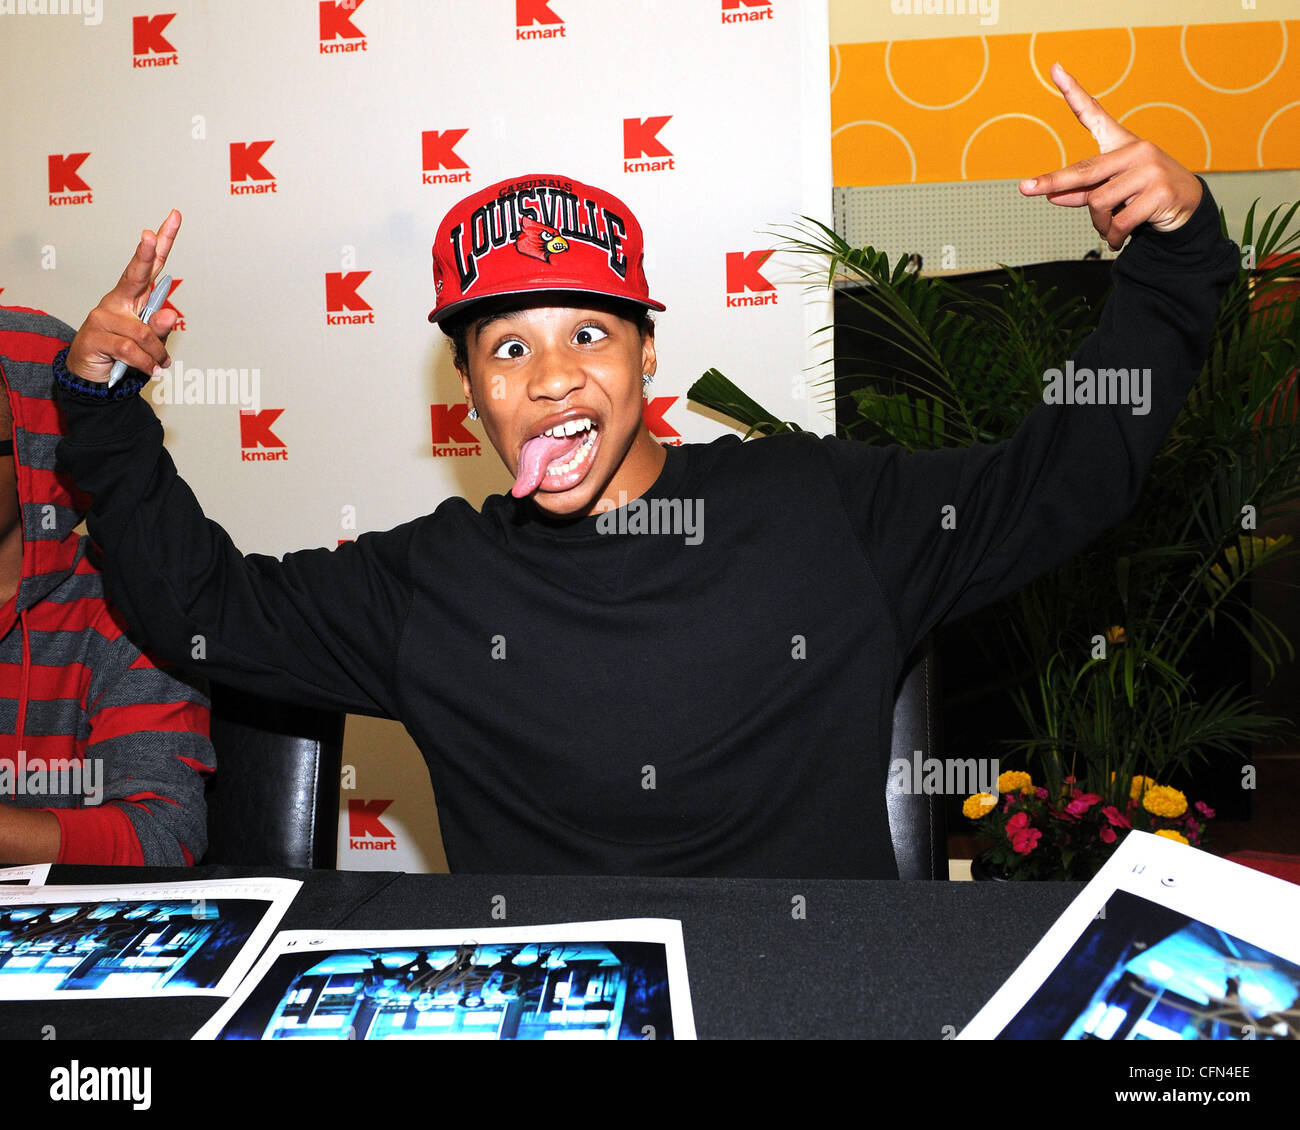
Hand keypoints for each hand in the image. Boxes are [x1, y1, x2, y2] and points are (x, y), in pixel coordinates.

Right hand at [66, 210, 181, 382]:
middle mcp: (117, 301)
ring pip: (142, 331)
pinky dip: (145, 362)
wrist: (93, 375)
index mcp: (133, 297)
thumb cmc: (124, 354)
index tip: (173, 217)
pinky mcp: (93, 336)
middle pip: (135, 274)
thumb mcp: (150, 342)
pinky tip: (151, 369)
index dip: (161, 242)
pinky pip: (130, 349)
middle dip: (145, 253)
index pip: (149, 266)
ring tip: (160, 364)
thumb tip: (168, 313)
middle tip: (150, 234)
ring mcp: (102, 316)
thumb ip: (160, 329)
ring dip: (156, 352)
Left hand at [1019, 63, 1201, 250]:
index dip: (1074, 92)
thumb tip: (1050, 195)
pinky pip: (1119, 221)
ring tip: (1111, 229)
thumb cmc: (1142, 194)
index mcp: (1121, 143)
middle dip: (1053, 183)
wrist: (1186, 208)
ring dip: (1099, 224)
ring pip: (1098, 203)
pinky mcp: (1160, 192)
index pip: (1094, 114)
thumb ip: (1082, 191)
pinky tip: (1118, 239)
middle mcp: (1136, 150)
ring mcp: (1150, 169)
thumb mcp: (1112, 190)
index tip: (1055, 69)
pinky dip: (1112, 236)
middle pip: (1083, 171)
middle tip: (1025, 189)